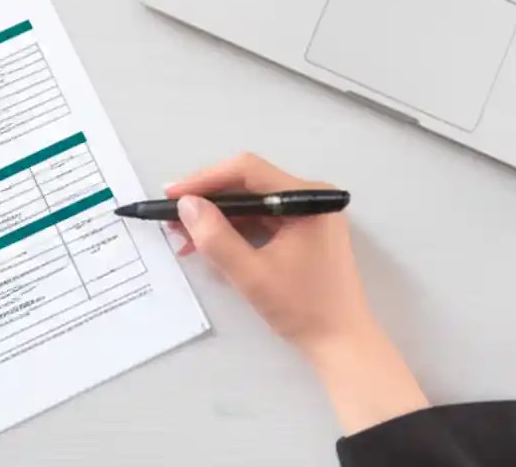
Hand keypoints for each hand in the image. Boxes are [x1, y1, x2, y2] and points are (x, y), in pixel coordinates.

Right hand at [168, 154, 428, 432]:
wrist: (343, 344)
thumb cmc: (303, 309)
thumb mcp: (252, 275)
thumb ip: (216, 238)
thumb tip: (187, 204)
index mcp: (307, 198)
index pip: (248, 171)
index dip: (205, 180)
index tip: (171, 196)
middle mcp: (310, 198)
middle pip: (249, 184)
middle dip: (208, 201)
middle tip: (171, 218)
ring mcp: (309, 216)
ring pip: (253, 204)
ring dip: (218, 218)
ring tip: (183, 235)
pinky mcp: (304, 233)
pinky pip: (263, 220)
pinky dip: (235, 230)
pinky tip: (208, 244)